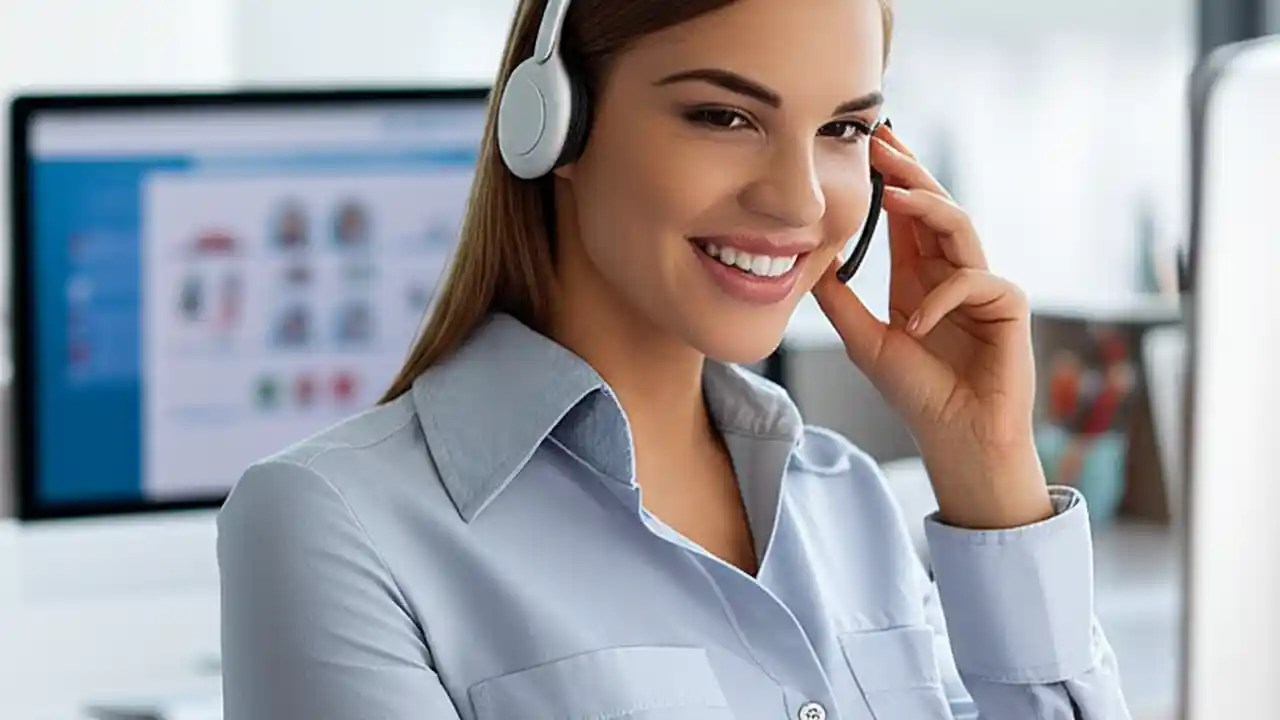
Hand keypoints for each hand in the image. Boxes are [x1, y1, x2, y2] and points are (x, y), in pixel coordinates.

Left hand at [811, 123, 1052, 529]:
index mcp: (920, 276)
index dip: (890, 178)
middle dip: (909, 171)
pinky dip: (942, 298)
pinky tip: (915, 325)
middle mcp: (951, 273)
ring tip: (891, 193)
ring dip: (926, 205)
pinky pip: (976, 281)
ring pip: (961, 227)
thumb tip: (808, 260)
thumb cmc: (918, 396)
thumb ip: (840, 301)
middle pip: (935, 206)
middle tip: (881, 140)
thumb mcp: (865, 342)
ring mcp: (982, 286)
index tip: (868, 143)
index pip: (906, 215)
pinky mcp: (1008, 307)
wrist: (958, 440)